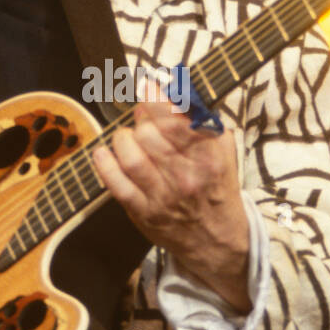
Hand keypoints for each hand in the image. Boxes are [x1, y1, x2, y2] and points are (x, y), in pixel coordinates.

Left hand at [92, 79, 250, 312]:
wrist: (216, 242)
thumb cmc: (217, 190)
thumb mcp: (225, 153)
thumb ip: (207, 123)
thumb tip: (183, 92)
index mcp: (208, 158)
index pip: (177, 120)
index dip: (157, 99)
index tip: (149, 88)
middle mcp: (186, 176)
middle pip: (149, 134)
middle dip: (140, 119)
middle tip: (141, 117)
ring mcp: (163, 196)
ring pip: (131, 156)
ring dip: (123, 138)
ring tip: (127, 136)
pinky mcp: (143, 212)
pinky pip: (117, 184)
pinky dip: (105, 164)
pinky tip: (103, 153)